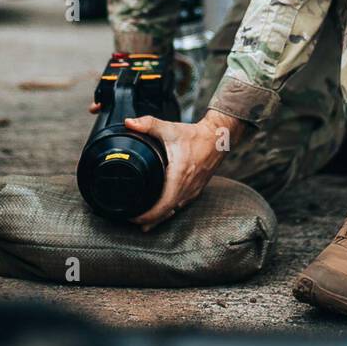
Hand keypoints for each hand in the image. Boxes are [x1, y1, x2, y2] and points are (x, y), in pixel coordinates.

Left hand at [125, 109, 244, 230]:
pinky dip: (169, 211)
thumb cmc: (195, 136)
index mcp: (179, 176)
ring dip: (159, 218)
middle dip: (149, 221)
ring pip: (174, 212)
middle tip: (132, 220)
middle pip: (166, 214)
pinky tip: (161, 212)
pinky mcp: (196, 190)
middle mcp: (187, 187)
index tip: (133, 216)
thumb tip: (128, 122)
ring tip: (143, 222)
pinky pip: (180, 206)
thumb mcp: (169, 128)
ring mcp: (193, 191)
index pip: (163, 205)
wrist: (218, 138)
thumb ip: (147, 124)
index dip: (147, 215)